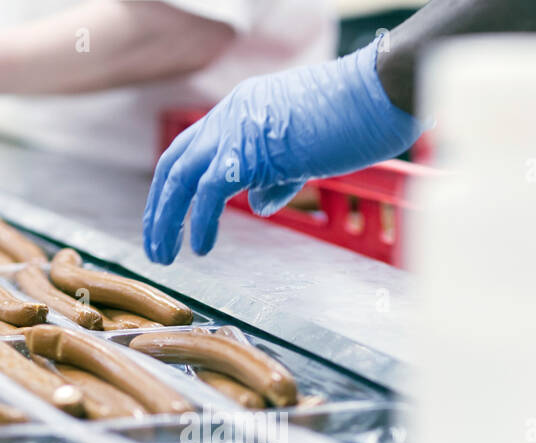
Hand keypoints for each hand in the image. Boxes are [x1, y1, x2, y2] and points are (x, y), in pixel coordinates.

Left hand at [142, 39, 422, 263]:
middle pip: (176, 162)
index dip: (176, 187)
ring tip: (164, 255)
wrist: (381, 93)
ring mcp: (238, 128)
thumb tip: (255, 205)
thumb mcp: (306, 152)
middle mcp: (231, 114)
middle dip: (159, 207)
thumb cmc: (357, 120)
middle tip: (155, 245)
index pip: (193, 148)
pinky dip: (201, 221)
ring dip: (168, 219)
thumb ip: (275, 178)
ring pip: (182, 176)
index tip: (169, 218)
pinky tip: (201, 247)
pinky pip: (211, 190)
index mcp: (243, 110)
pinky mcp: (252, 149)